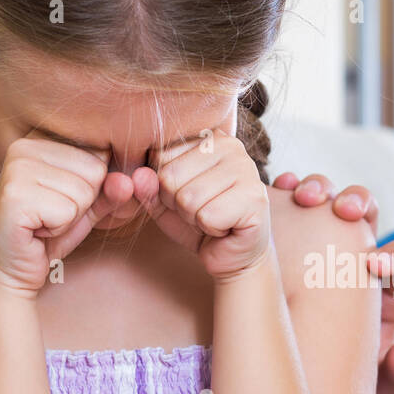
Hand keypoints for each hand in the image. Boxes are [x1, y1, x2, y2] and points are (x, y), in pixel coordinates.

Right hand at [0, 131, 132, 297]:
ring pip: (84, 192)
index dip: (90, 191)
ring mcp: (17, 168)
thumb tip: (129, 181)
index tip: (59, 202)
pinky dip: (58, 229)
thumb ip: (111, 191)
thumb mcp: (87, 208)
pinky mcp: (15, 195)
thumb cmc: (46, 235)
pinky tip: (36, 230)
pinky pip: (67, 211)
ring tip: (43, 222)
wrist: (10, 270)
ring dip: (69, 218)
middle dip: (81, 204)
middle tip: (50, 215)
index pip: (100, 157)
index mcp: (41, 140)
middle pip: (95, 172)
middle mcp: (25, 146)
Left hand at [135, 128, 269, 281]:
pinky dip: (211, 230)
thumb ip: (148, 188)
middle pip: (171, 177)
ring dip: (195, 219)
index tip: (189, 196)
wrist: (233, 255)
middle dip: (179, 205)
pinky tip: (227, 227)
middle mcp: (230, 145)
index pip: (160, 156)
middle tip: (202, 211)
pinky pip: (208, 216)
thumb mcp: (165, 204)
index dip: (165, 187)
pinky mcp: (255, 197)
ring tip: (214, 218)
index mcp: (207, 138)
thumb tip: (138, 176)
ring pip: (188, 198)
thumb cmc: (200, 223)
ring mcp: (247, 169)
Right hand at [272, 170, 393, 393]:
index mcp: (384, 287)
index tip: (376, 267)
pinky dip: (283, 189)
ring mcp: (317, 239)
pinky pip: (286, 201)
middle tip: (344, 209)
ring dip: (320, 189)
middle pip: (368, 214)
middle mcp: (354, 255)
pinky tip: (274, 189)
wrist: (290, 375)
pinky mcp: (284, 233)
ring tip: (304, 195)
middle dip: (359, 203)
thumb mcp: (373, 388)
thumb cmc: (338, 381)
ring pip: (328, 199)